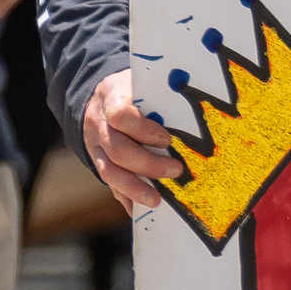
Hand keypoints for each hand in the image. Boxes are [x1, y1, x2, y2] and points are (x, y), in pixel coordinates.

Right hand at [82, 67, 184, 216]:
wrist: (99, 97)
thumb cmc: (134, 88)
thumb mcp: (143, 81)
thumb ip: (161, 95)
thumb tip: (196, 108)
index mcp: (111, 96)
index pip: (120, 115)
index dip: (143, 129)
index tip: (166, 139)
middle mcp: (98, 124)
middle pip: (118, 150)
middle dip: (147, 164)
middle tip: (176, 170)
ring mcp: (94, 145)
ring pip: (109, 172)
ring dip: (134, 187)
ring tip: (157, 199)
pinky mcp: (97, 162)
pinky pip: (108, 183)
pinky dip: (124, 197)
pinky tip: (139, 208)